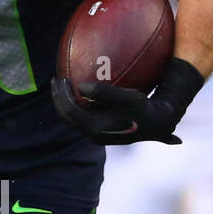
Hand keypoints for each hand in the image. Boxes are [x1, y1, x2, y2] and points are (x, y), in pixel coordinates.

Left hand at [51, 77, 180, 145]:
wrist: (157, 124)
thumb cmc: (143, 109)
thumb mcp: (129, 99)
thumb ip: (105, 93)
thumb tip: (81, 87)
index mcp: (96, 130)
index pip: (71, 112)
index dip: (62, 96)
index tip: (60, 78)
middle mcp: (93, 135)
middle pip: (68, 116)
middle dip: (58, 98)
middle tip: (55, 79)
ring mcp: (96, 134)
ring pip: (73, 117)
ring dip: (65, 101)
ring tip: (62, 84)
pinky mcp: (100, 130)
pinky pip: (82, 115)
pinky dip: (76, 102)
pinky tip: (78, 88)